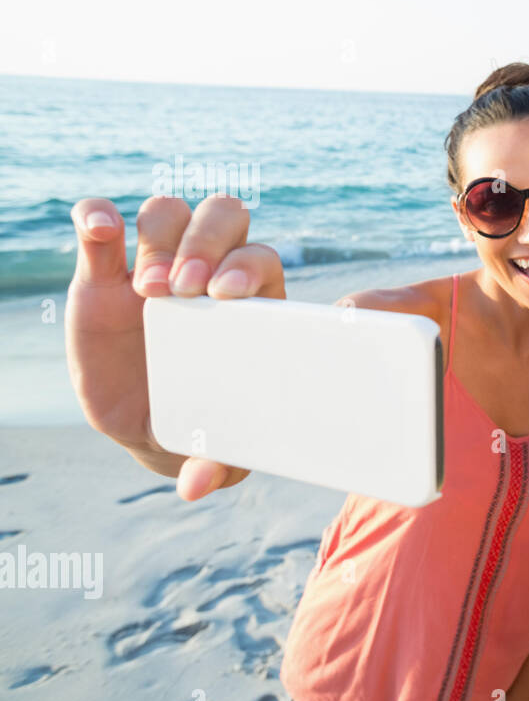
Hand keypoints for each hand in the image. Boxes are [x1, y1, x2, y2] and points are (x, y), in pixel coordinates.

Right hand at [66, 194, 285, 499]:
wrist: (146, 419)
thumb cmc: (200, 423)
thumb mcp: (212, 445)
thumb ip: (213, 462)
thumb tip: (195, 487)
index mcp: (250, 302)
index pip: (259, 259)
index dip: (246, 266)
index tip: (225, 296)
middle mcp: (208, 270)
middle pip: (222, 218)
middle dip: (207, 244)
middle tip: (184, 289)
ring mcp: (157, 264)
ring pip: (168, 213)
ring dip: (161, 238)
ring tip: (150, 290)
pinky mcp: (103, 269)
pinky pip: (100, 223)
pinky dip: (97, 216)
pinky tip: (100, 229)